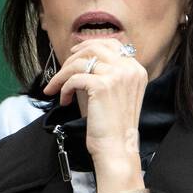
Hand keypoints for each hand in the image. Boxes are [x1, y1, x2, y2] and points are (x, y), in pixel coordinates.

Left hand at [42, 39, 147, 192]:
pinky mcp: (101, 85)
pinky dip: (64, 88)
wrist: (116, 147)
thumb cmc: (113, 126)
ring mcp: (116, 75)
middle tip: (61, 70)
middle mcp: (129, 69)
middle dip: (73, 57)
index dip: (90, 46)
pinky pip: (74, 78)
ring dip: (62, 75)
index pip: (113, 44)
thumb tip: (82, 60)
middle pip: (95, 47)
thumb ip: (107, 74)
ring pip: (80, 62)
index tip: (75, 54)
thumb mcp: (115, 93)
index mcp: (136, 69)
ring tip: (56, 89)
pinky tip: (64, 100)